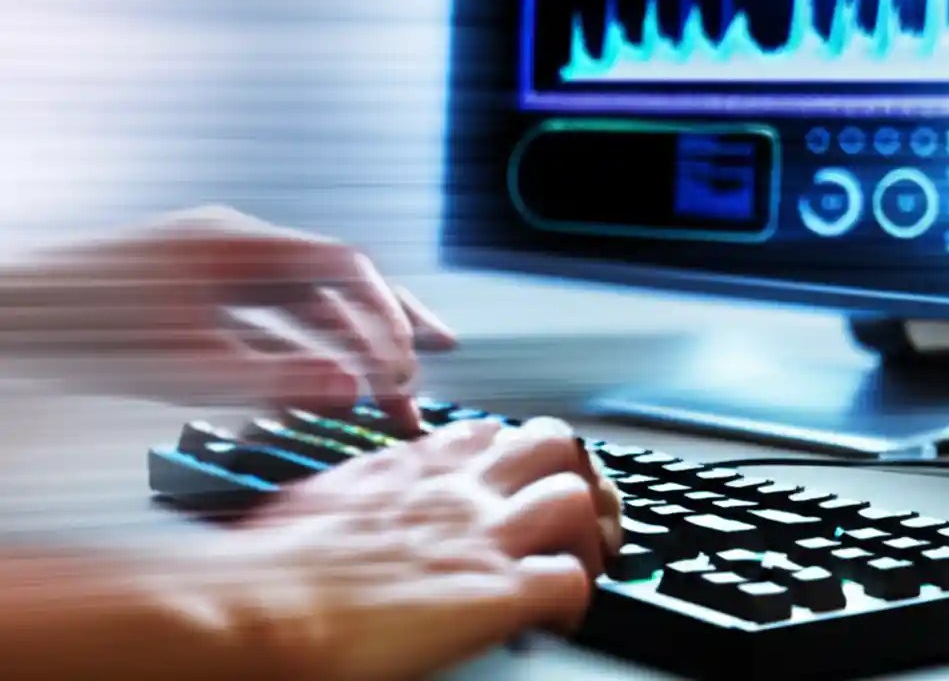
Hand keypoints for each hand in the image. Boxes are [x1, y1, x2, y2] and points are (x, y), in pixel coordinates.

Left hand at [3, 205, 453, 429]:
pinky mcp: (196, 296)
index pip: (345, 267)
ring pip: (307, 301)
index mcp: (241, 244)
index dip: (390, 313)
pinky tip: (326, 384)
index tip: (412, 363)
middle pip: (338, 277)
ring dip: (351, 340)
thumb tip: (355, 390)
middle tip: (443, 351)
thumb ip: (278, 379)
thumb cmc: (86, 334)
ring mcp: (216, 269)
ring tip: (397, 378)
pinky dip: (306, 350)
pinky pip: (272, 319)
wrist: (13, 316)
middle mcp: (237, 247)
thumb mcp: (189, 364)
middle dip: (392, 317)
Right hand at [190, 417, 622, 680]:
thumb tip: (355, 517)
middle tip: (566, 519)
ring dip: (586, 537)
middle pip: (551, 441)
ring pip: (578, 497)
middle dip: (570, 476)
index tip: (507, 490)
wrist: (258, 607)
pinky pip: (572, 580)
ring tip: (573, 568)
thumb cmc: (266, 568)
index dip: (510, 460)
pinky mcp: (496, 590)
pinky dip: (576, 601)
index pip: (488, 433)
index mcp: (410, 466)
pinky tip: (553, 621)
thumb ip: (360, 498)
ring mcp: (482, 534)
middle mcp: (455, 488)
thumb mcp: (318, 504)